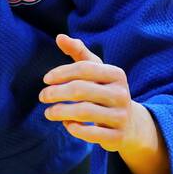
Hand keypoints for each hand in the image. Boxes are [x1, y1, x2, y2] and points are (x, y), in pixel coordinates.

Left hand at [39, 34, 135, 151]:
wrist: (130, 124)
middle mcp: (121, 94)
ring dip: (60, 111)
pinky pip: (91, 133)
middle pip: (81, 89)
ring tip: (48, 112)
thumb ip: (79, 53)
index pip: (84, 68)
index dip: (62, 72)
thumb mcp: (97, 71)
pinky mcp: (117, 137)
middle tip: (42, 96)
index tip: (46, 79)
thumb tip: (59, 37)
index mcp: (116, 74)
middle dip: (56, 92)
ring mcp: (121, 116)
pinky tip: (66, 125)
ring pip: (84, 111)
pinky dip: (74, 129)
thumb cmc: (105, 92)